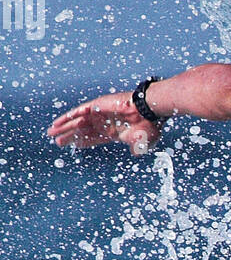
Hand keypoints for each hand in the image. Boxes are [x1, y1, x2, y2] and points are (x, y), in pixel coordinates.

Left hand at [46, 91, 162, 155]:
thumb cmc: (149, 126)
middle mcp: (103, 122)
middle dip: (69, 136)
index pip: (93, 138)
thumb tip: (135, 154)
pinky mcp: (96, 106)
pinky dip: (68, 117)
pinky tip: (58, 122)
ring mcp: (99, 114)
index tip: (72, 146)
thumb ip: (136, 148)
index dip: (82, 142)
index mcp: (113, 132)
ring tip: (51, 132)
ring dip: (64, 127)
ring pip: (77, 122)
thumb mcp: (142, 142)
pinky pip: (79, 112)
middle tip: (57, 141)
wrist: (149, 111)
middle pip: (82, 131)